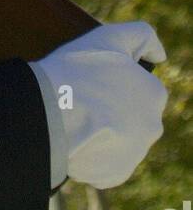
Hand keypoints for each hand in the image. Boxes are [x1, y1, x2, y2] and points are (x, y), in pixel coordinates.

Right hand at [31, 22, 167, 188]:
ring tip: (75, 116)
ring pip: (120, 138)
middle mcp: (152, 127)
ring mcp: (134, 153)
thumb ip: (143, 36)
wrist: (49, 113)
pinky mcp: (115, 174)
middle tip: (83, 97)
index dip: (116, 80)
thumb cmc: (78, 71)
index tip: (94, 78)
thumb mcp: (110, 37)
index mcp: (154, 94)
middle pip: (132, 114)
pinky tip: (75, 137)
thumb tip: (159, 55)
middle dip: (113, 107)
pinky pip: (106, 161)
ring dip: (104, 129)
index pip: (140, 87)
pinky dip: (93, 151)